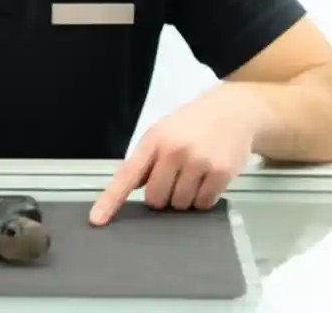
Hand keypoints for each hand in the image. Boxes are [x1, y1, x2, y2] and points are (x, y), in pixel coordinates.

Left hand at [88, 88, 260, 224]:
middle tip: (175, 177)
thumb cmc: (192, 125)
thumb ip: (146, 161)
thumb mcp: (163, 133)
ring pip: (180, 205)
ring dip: (185, 198)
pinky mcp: (221, 172)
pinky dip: (204, 198)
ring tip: (194, 173)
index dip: (110, 200)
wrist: (234, 111)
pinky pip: (203, 204)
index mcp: (153, 141)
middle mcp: (174, 151)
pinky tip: (208, 178)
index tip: (97, 220)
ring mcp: (199, 162)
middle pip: (156, 200)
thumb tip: (129, 191)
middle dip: (163, 195)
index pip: (127, 175)